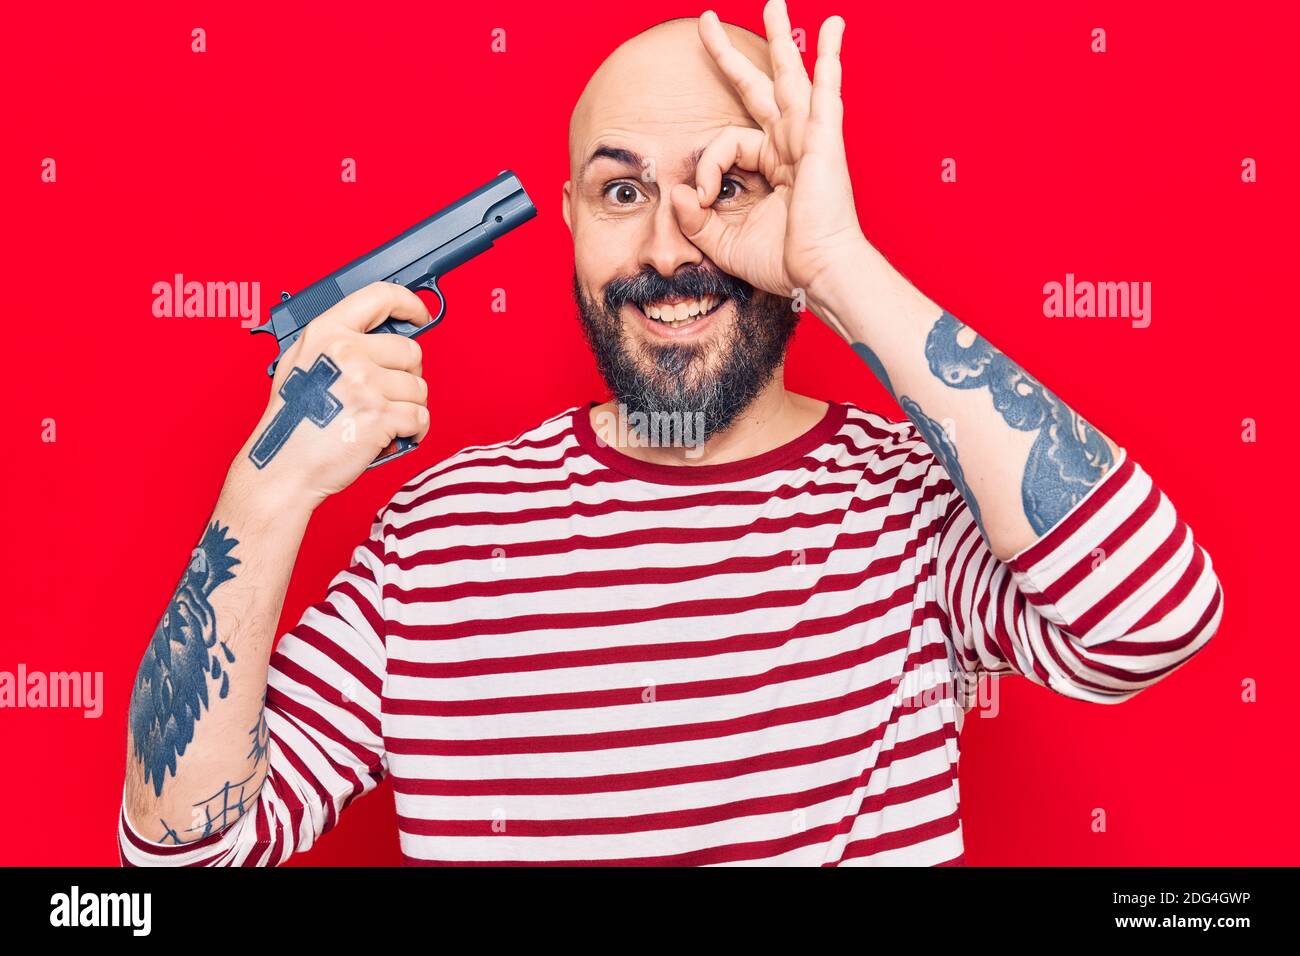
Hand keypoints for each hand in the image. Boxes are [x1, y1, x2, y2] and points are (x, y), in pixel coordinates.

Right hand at [233, 281, 433, 508]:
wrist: (284, 467)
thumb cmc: (293, 422)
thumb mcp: (302, 363)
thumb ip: (337, 343)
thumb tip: (383, 336)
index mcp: (326, 332)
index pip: (380, 296)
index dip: (408, 303)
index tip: (420, 315)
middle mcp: (346, 352)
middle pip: (411, 351)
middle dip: (407, 376)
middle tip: (388, 395)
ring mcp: (364, 383)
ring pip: (419, 388)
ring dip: (409, 408)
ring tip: (382, 420)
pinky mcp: (380, 415)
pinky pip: (421, 417)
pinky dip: (414, 431)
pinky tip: (393, 437)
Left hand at [671, 1, 868, 304]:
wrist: (818, 273)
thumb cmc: (783, 262)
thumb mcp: (723, 239)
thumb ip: (696, 218)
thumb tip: (676, 194)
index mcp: (770, 167)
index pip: (725, 145)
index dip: (705, 167)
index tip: (698, 196)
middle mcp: (790, 146)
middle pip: (759, 88)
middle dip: (733, 54)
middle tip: (707, 21)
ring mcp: (809, 139)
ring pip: (791, 77)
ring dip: (782, 39)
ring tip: (773, 5)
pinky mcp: (824, 140)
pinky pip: (827, 91)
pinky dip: (831, 60)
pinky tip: (835, 30)